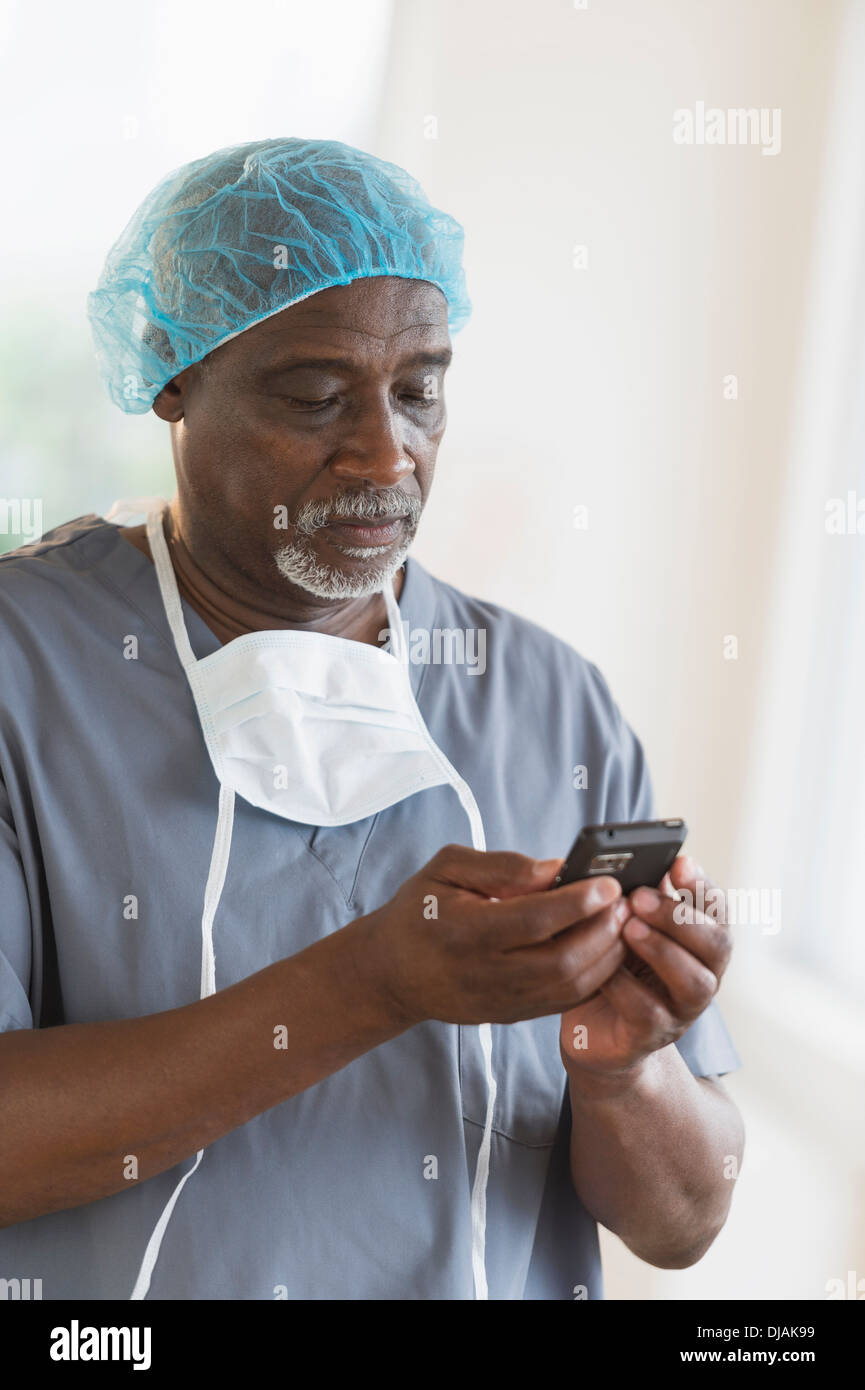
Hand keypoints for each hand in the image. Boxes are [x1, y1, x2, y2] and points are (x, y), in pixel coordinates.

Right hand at [360, 844, 628, 1026]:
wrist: (391, 972)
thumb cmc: (421, 911)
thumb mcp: (446, 868)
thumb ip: (499, 866)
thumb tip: (555, 868)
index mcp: (465, 932)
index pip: (534, 920)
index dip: (578, 903)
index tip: (608, 883)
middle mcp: (484, 973)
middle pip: (561, 960)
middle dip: (603, 931)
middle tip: (626, 903)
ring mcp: (499, 1001)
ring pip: (569, 987)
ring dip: (606, 956)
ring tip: (621, 923)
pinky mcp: (510, 1015)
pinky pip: (563, 1002)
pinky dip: (594, 977)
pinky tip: (605, 949)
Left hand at [559, 856, 732, 1078]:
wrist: (593, 1029)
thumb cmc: (615, 965)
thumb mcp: (627, 926)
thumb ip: (638, 897)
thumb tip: (631, 860)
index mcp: (699, 941)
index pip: (718, 909)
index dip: (702, 886)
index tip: (679, 863)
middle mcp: (702, 974)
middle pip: (717, 944)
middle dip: (680, 917)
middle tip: (639, 898)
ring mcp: (681, 1010)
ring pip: (695, 983)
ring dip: (663, 951)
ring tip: (628, 929)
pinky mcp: (650, 1036)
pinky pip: (649, 1013)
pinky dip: (627, 988)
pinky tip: (605, 970)